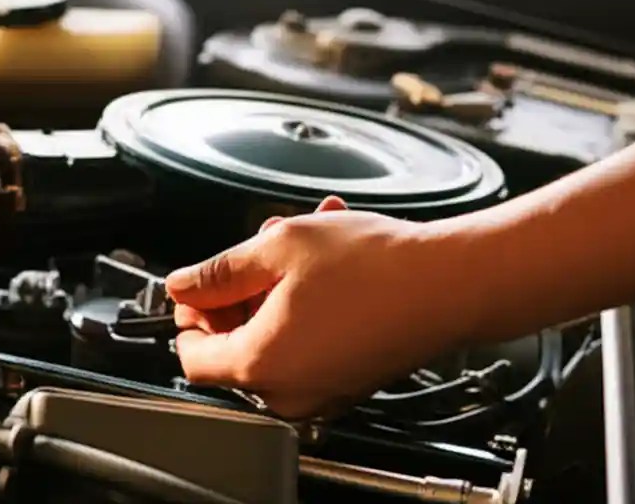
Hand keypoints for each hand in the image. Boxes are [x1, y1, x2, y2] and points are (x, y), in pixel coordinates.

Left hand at [166, 197, 477, 417]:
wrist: (451, 283)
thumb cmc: (377, 268)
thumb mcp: (277, 248)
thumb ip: (217, 272)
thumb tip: (183, 285)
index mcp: (259, 364)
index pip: (190, 355)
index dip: (191, 313)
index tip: (204, 284)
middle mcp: (288, 392)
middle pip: (232, 347)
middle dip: (240, 291)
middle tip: (258, 251)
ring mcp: (320, 392)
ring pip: (271, 339)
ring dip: (275, 289)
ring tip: (297, 244)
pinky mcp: (347, 382)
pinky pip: (306, 346)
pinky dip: (305, 307)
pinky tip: (323, 264)